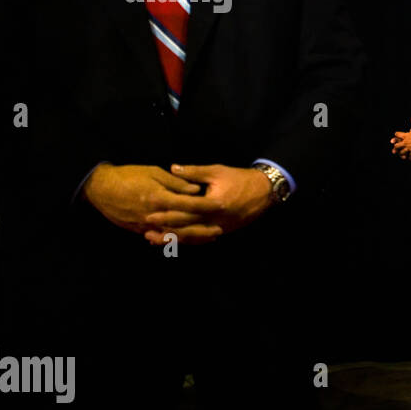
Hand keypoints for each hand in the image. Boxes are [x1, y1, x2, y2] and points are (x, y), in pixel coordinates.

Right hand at [83, 163, 219, 238]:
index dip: (206, 205)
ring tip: (208, 239)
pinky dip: (175, 239)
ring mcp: (145, 224)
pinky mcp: (138, 229)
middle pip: (182, 225)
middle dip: (202, 229)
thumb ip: (175, 183)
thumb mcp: (153, 173)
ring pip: (173, 234)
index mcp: (158, 197)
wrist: (100, 188)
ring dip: (191, 238)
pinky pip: (160, 237)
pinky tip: (187, 241)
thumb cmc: (128, 176)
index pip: (187, 203)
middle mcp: (153, 214)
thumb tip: (195, 190)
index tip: (222, 206)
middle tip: (219, 230)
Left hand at [138, 163, 273, 243]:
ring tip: (154, 240)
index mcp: (214, 203)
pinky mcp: (223, 231)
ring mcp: (220, 228)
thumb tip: (172, 168)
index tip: (149, 213)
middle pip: (186, 228)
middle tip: (145, 230)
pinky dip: (187, 240)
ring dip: (173, 239)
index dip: (166, 212)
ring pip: (193, 237)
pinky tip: (174, 241)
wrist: (265, 192)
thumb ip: (193, 172)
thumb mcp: (217, 171)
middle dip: (165, 230)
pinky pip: (201, 239)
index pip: (185, 210)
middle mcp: (216, 219)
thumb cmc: (240, 179)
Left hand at [390, 116, 410, 160]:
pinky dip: (410, 157)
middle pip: (397, 145)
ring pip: (402, 152)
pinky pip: (410, 156)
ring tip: (401, 155)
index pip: (398, 134)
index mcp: (406, 135)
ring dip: (401, 154)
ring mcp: (409, 148)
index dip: (397, 134)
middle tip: (395, 147)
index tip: (396, 134)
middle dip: (396, 146)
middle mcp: (406, 142)